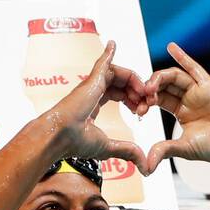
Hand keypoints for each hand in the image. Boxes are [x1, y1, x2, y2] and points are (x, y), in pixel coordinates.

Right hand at [47, 40, 148, 169]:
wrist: (60, 137)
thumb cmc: (76, 143)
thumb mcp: (109, 147)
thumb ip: (127, 151)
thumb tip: (145, 165)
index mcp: (94, 104)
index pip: (119, 95)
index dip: (134, 100)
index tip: (141, 112)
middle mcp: (92, 92)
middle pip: (122, 83)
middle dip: (139, 91)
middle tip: (149, 102)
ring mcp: (91, 84)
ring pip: (119, 74)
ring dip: (135, 81)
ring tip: (145, 91)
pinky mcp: (91, 80)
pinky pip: (102, 63)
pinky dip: (109, 53)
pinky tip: (113, 44)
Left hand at [144, 42, 209, 172]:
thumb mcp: (185, 148)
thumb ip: (165, 150)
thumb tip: (146, 166)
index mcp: (181, 112)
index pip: (158, 100)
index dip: (146, 101)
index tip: (139, 110)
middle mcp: (188, 99)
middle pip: (164, 86)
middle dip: (150, 89)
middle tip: (142, 97)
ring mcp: (198, 91)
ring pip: (175, 77)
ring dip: (160, 78)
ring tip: (150, 86)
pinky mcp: (209, 86)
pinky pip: (194, 68)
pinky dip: (183, 57)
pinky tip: (171, 47)